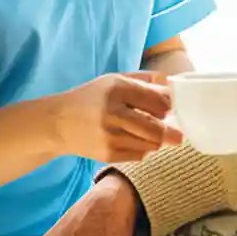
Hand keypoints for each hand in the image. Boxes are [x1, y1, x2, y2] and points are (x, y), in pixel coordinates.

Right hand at [51, 72, 182, 162]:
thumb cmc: (91, 98)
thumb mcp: (114, 80)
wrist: (58, 123)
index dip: (169, 106)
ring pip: (150, 144)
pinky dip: (143, 149)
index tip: (172, 109)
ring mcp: (109, 136)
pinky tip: (135, 141)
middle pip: (156, 128)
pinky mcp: (107, 154)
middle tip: (179, 136)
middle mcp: (113, 112)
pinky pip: (138, 155)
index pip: (157, 100)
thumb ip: (144, 81)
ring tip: (154, 136)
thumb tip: (172, 87)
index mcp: (116, 89)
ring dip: (156, 141)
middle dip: (171, 133)